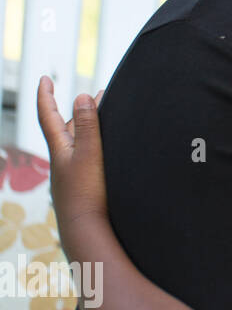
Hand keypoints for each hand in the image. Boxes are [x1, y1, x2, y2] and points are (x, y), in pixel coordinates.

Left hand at [36, 76, 107, 263]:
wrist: (86, 231)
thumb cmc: (87, 194)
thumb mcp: (89, 154)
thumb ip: (87, 125)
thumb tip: (79, 96)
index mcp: (60, 150)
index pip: (48, 116)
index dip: (46, 96)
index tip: (44, 78)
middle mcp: (62, 162)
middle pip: (66, 130)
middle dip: (79, 113)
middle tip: (96, 97)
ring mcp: (71, 177)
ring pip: (78, 147)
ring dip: (89, 132)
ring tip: (106, 123)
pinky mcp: (83, 190)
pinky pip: (87, 162)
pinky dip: (95, 151)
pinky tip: (108, 157)